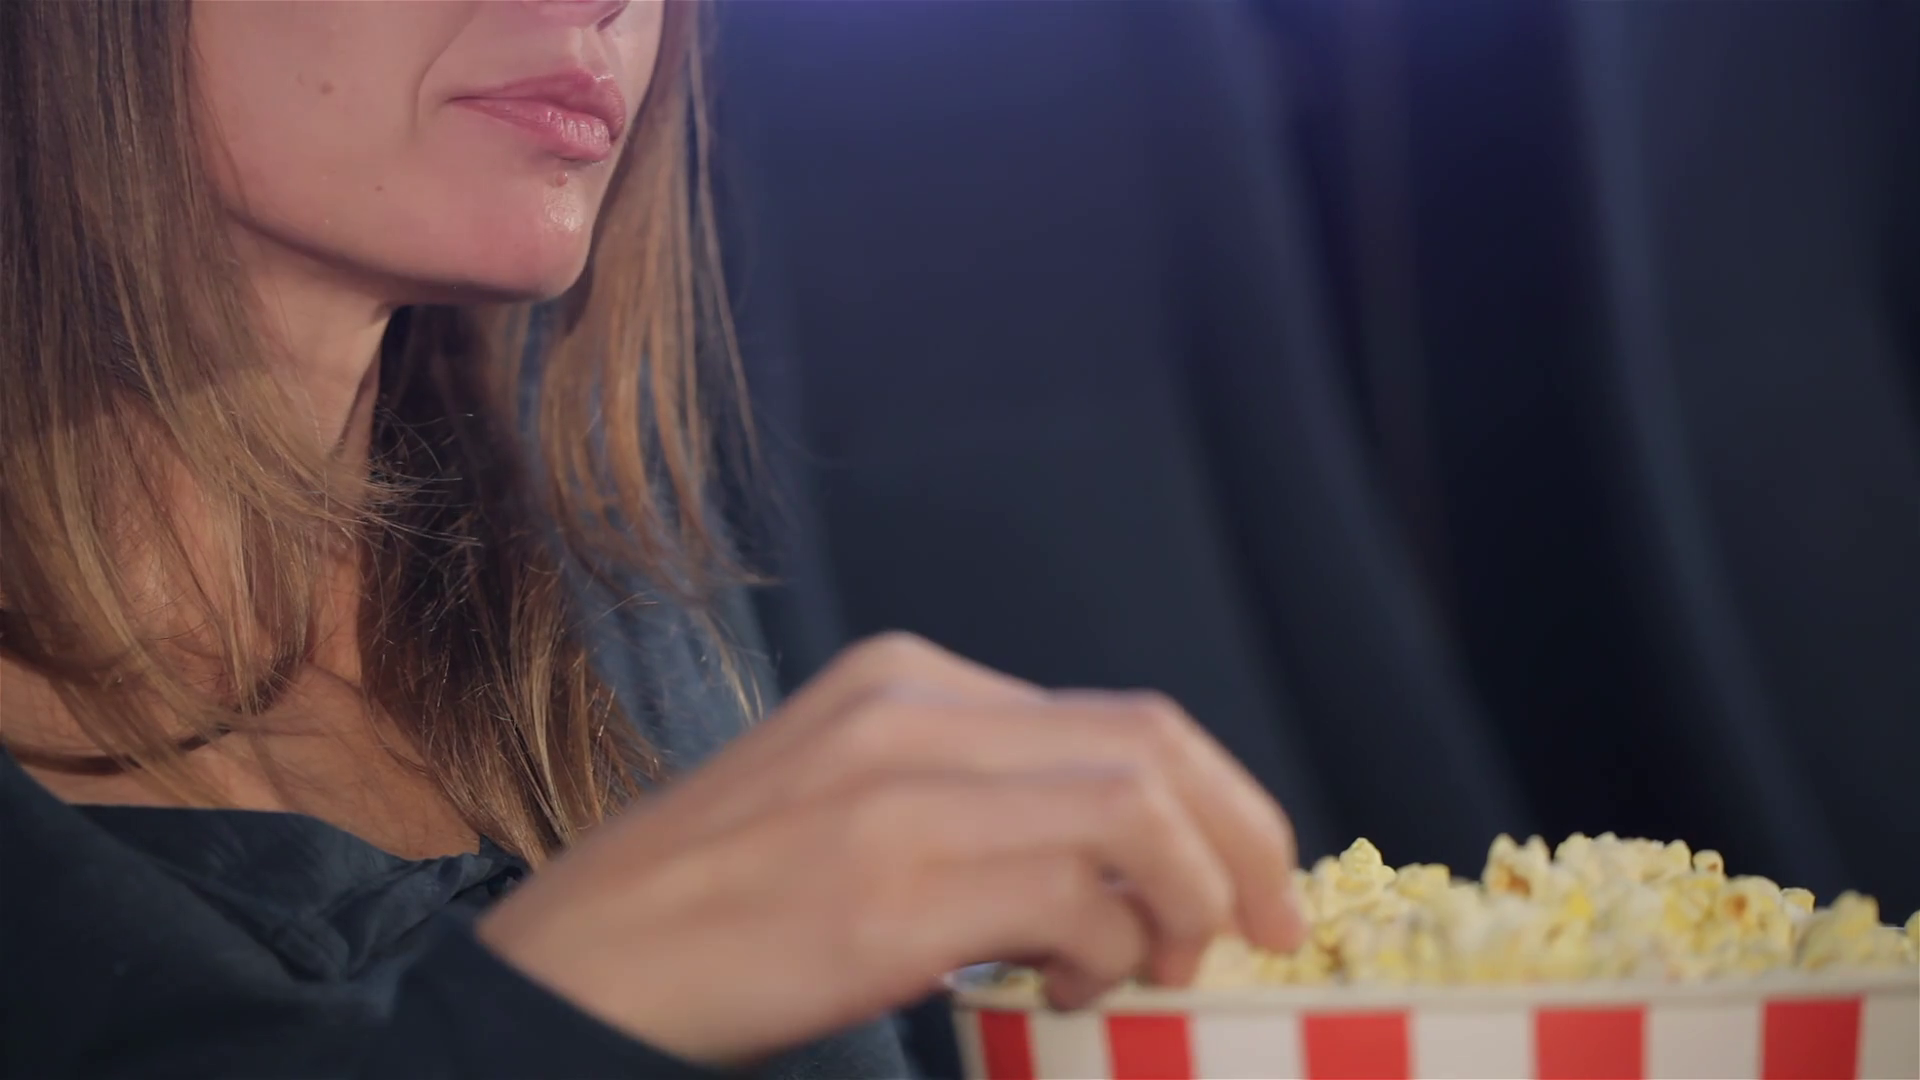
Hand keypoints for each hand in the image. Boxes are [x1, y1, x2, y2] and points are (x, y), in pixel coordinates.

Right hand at [477, 633, 1305, 1066]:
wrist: (578, 969)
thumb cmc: (716, 904)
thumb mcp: (849, 798)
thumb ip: (973, 795)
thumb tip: (1117, 858)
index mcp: (904, 680)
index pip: (1118, 716)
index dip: (1218, 800)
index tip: (1255, 875)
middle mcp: (910, 712)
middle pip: (1150, 745)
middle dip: (1243, 843)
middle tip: (1267, 928)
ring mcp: (897, 794)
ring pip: (1134, 814)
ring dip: (1183, 906)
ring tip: (1149, 970)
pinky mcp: (888, 891)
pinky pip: (1074, 901)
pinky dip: (1105, 956)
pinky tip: (1061, 991)